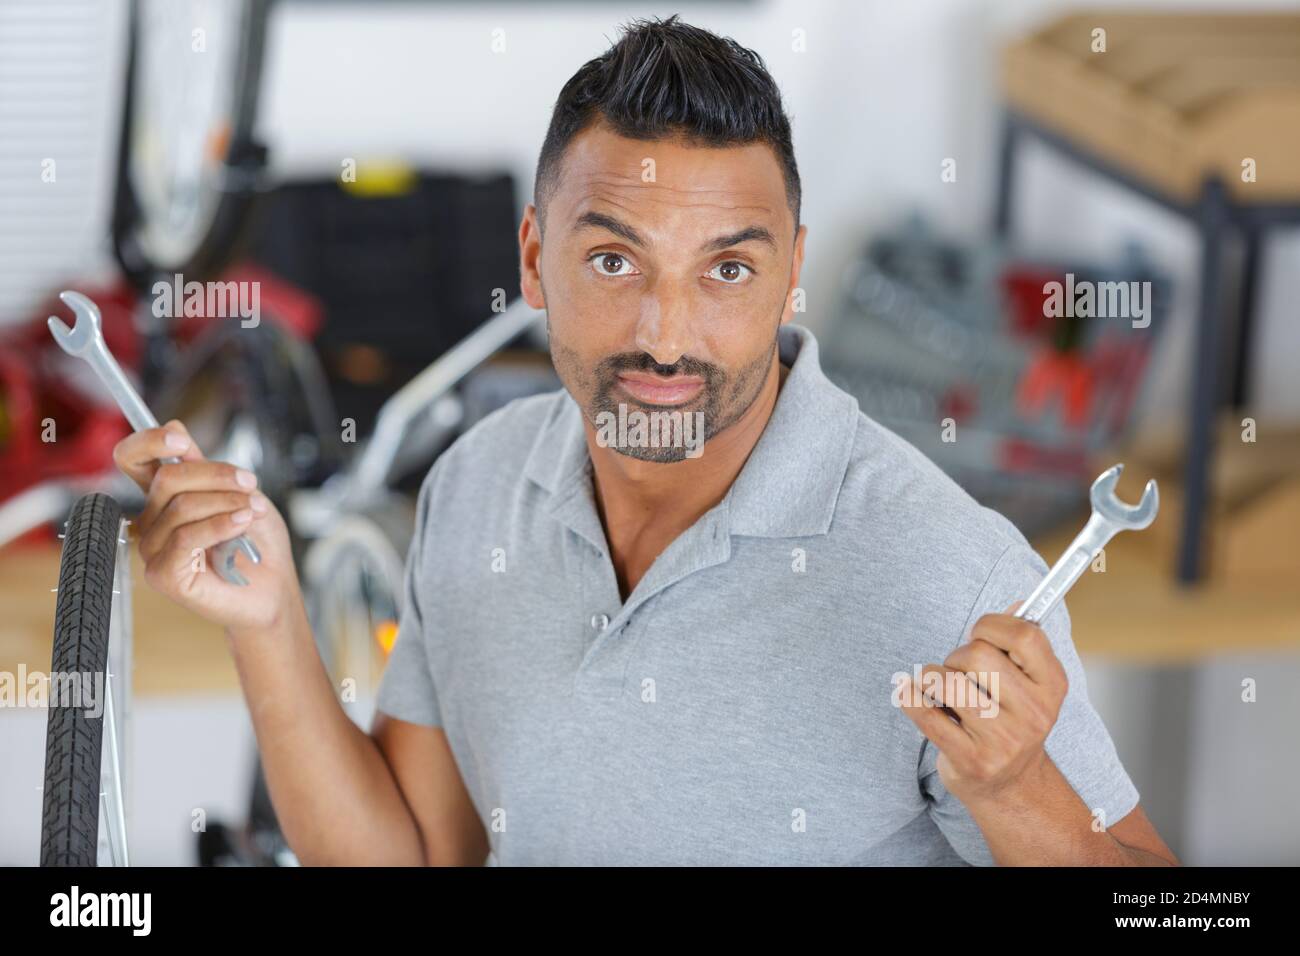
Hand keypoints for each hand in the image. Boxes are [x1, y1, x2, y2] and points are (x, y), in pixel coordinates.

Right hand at [112, 419, 300, 631]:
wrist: (273, 588)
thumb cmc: (257, 542)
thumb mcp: (238, 492)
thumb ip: (203, 466)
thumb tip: (174, 426)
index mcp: (163, 498)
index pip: (132, 460)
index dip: (149, 442)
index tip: (181, 440)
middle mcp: (151, 522)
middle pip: (167, 478)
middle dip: (216, 475)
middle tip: (250, 484)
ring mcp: (153, 550)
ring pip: (182, 506)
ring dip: (228, 502)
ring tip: (255, 511)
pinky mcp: (163, 575)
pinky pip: (187, 536)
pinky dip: (221, 524)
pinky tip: (243, 524)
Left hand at [897, 601, 1068, 805]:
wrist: (1010, 786)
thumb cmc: (1010, 720)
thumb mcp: (1029, 684)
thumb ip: (1021, 644)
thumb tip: (1021, 603)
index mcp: (1052, 686)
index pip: (1025, 636)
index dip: (992, 625)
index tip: (979, 634)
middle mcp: (1034, 714)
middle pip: (976, 655)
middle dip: (956, 655)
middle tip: (958, 671)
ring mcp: (1003, 740)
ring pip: (945, 681)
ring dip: (930, 677)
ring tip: (937, 688)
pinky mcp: (971, 760)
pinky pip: (924, 713)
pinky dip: (909, 697)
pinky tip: (911, 695)